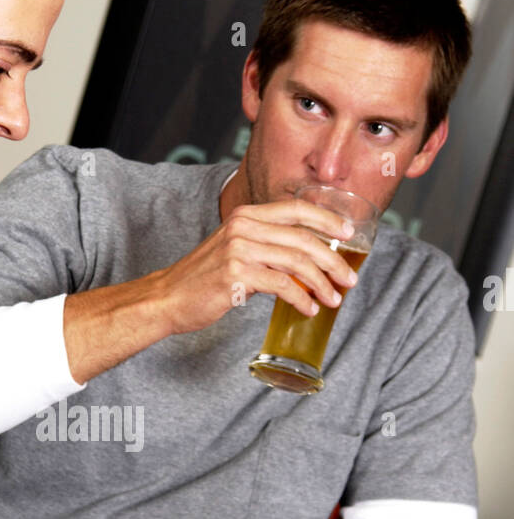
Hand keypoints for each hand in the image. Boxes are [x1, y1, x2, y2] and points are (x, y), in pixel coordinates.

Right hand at [153, 197, 359, 335]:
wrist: (168, 298)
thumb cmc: (203, 279)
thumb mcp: (235, 250)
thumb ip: (266, 247)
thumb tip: (305, 262)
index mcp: (246, 215)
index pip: (296, 209)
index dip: (327, 219)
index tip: (349, 233)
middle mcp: (244, 226)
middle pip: (303, 238)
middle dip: (333, 260)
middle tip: (349, 279)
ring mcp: (239, 249)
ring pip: (297, 262)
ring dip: (322, 283)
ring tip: (334, 299)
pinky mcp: (236, 275)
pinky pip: (281, 286)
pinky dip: (300, 300)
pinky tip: (308, 309)